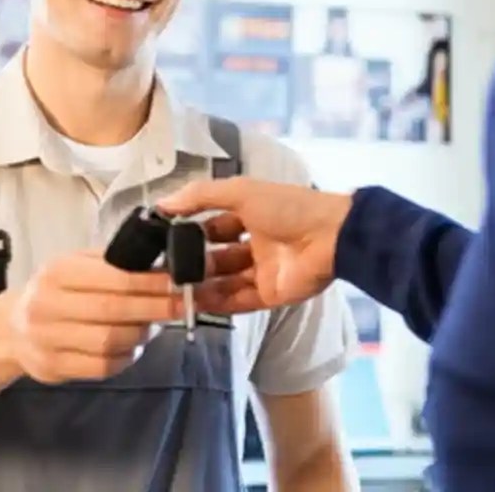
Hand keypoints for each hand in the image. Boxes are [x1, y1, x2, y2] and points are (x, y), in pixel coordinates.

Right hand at [7, 250, 180, 383]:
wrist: (11, 327)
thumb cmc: (54, 291)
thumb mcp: (75, 264)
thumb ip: (113, 263)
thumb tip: (163, 266)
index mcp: (57, 273)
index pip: (115, 279)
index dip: (151, 284)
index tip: (178, 284)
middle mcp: (47, 305)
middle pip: (114, 311)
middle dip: (155, 309)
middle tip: (182, 306)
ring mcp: (47, 340)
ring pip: (109, 342)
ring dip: (141, 335)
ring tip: (154, 325)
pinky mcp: (53, 368)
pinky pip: (101, 367)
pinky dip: (126, 358)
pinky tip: (133, 347)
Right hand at [155, 178, 352, 314]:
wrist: (332, 236)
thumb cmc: (287, 207)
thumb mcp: (240, 191)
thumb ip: (200, 196)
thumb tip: (161, 204)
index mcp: (251, 215)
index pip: (213, 225)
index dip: (190, 232)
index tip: (162, 241)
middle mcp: (256, 243)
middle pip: (217, 257)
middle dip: (193, 263)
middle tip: (162, 271)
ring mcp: (263, 270)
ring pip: (225, 281)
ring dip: (201, 285)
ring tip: (172, 290)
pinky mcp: (271, 294)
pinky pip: (239, 300)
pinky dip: (217, 303)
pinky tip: (193, 303)